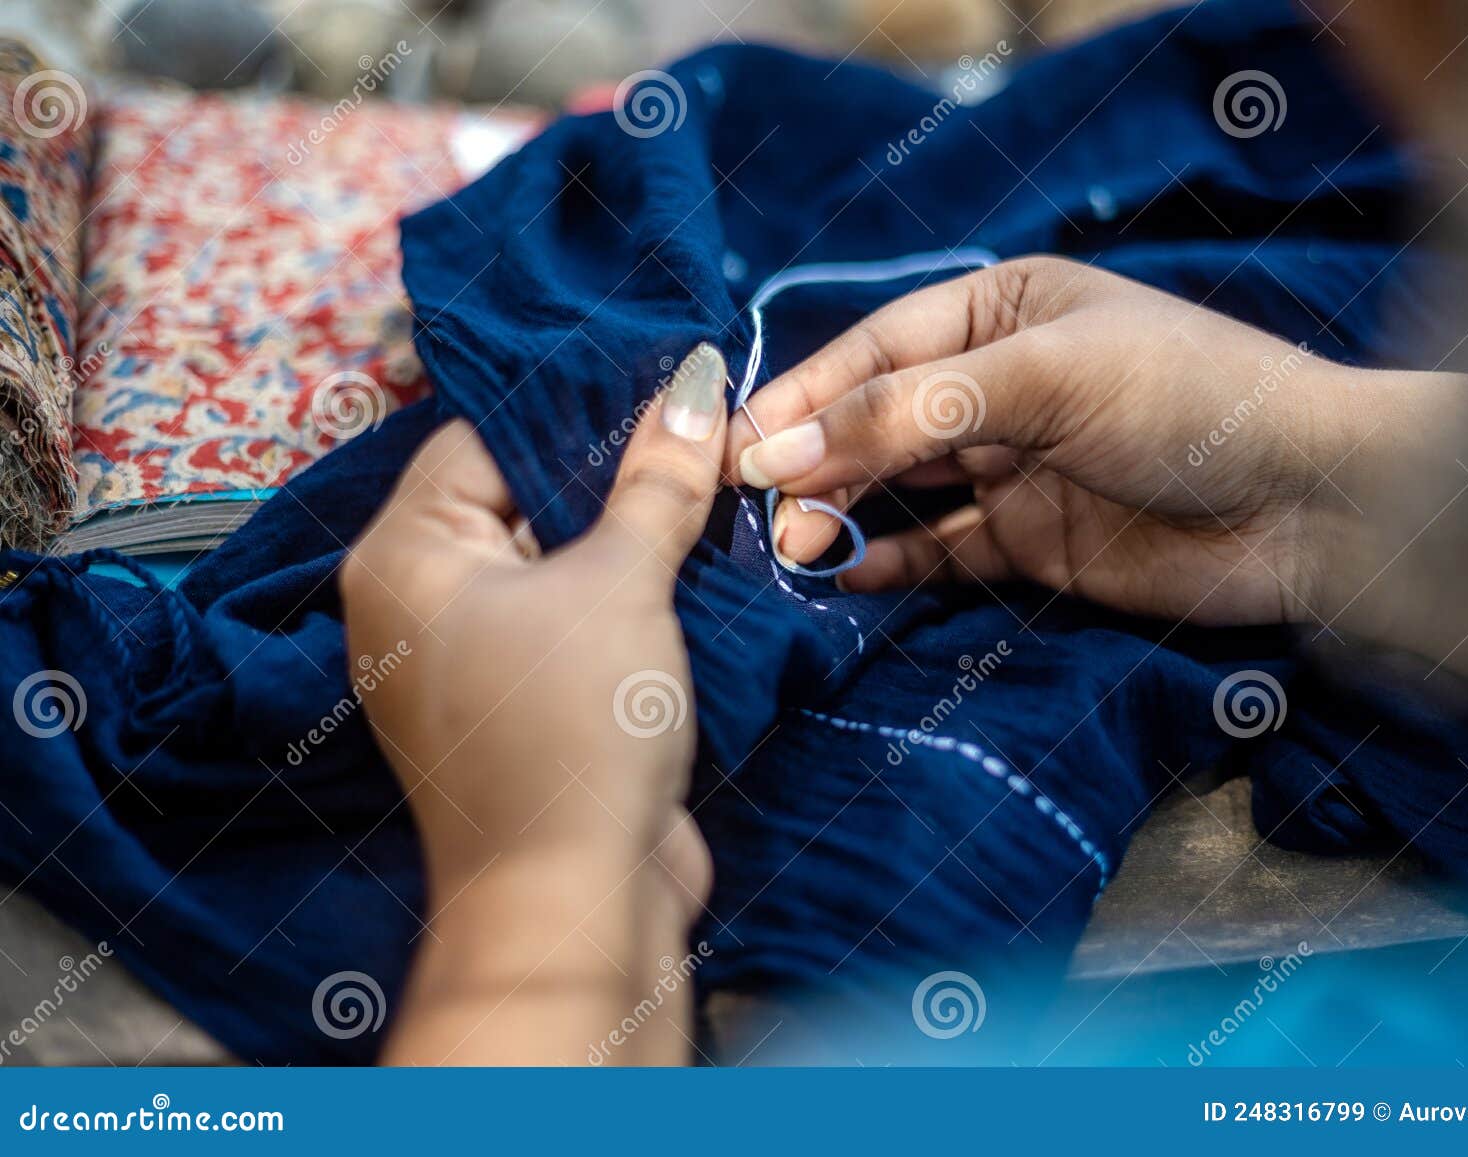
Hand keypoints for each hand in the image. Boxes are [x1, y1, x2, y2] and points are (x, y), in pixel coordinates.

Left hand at [341, 351, 726, 1063]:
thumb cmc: (574, 726)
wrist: (578, 901)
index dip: (579, 406)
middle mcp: (419, 601)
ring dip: (632, 536)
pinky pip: (574, 620)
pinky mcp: (523, 705)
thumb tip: (690, 381)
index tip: (666, 381)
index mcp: (405, 554)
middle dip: (615, 471)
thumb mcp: (621, 583)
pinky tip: (701, 563)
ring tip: (717, 484)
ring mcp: (470, 659)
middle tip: (705, 427)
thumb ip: (655, 480)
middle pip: (523, 496)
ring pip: (558, 561)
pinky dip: (628, 595)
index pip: (487, 435)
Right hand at [726, 256, 1357, 626]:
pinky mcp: (1030, 542)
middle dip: (813, 458)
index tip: (733, 447)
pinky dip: (893, 563)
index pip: (876, 349)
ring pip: (900, 487)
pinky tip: (848, 574)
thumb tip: (776, 455)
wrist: (1312, 506)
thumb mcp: (1040, 380)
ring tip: (785, 546)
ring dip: (842, 511)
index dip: (803, 397)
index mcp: (1002, 309)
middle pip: (878, 418)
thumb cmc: (1186, 402)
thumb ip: (905, 416)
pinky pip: (940, 550)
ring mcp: (1013, 466)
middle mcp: (998, 384)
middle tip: (747, 507)